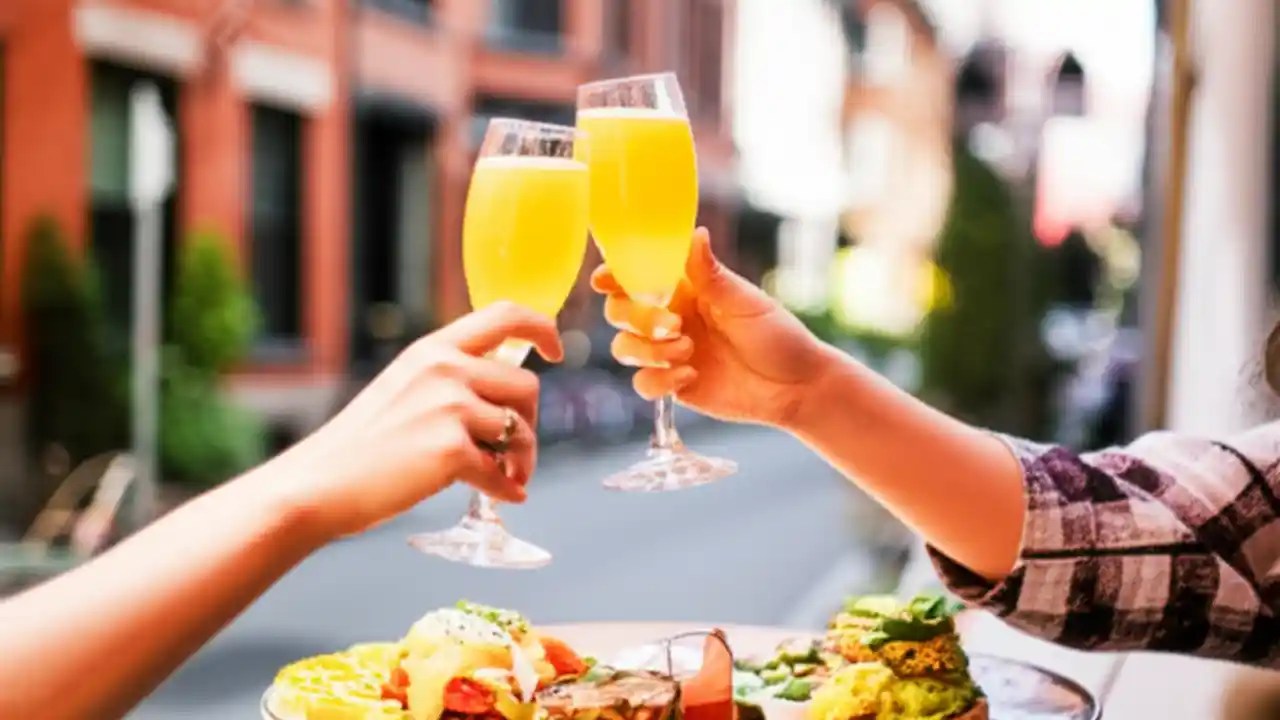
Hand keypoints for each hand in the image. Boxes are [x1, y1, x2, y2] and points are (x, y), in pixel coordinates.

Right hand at [275, 302, 563, 538]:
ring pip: (521, 431)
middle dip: (530, 422)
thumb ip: (449, 381)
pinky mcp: (451, 450)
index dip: (542, 328)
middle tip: (516, 451)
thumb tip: (503, 400)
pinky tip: (505, 497)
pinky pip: (501, 472)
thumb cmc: (361, 445)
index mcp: (433, 348)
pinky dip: (507, 489)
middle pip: (525, 385)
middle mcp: (445, 369)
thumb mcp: (403, 387)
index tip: (557, 350)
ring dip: (523, 460)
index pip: (504, 314)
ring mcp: (449, 408)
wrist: (319, 484)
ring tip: (509, 477)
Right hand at [592, 228, 833, 427]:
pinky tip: (691, 376)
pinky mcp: (673, 385)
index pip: (637, 276)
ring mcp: (668, 352)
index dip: (614, 275)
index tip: (605, 279)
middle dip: (636, 317)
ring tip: (687, 352)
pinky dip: (660, 381)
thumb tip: (695, 232)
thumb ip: (711, 274)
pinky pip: (643, 384)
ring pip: (624, 347)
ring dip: (649, 350)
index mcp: (685, 289)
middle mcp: (670, 318)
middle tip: (672, 325)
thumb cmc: (778, 336)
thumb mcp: (746, 303)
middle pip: (620, 312)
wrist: (796, 388)